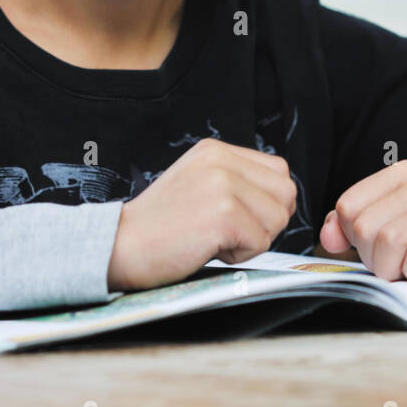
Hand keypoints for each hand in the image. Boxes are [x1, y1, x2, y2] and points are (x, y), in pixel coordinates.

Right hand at [106, 137, 296, 291]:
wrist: (120, 245)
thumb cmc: (161, 226)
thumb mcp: (199, 184)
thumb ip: (236, 181)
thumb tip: (282, 200)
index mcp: (216, 150)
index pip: (279, 171)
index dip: (270, 202)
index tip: (242, 219)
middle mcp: (221, 160)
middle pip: (285, 193)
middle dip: (267, 222)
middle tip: (229, 233)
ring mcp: (222, 185)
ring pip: (277, 219)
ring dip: (253, 240)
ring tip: (214, 239)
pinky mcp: (223, 215)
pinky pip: (261, 242)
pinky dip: (240, 256)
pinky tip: (208, 248)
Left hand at [318, 160, 406, 295]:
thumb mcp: (401, 226)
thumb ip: (360, 226)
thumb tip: (326, 234)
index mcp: (404, 174)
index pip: (348, 206)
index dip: (353, 240)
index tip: (378, 252)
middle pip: (364, 226)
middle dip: (374, 259)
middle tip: (400, 266)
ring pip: (387, 241)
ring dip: (396, 270)